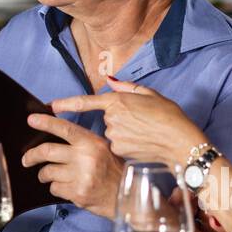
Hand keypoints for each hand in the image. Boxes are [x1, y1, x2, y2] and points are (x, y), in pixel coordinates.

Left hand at [23, 113, 124, 218]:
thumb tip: (54, 135)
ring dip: (44, 175)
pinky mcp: (77, 193)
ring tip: (46, 176)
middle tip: (26, 159)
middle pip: (47, 151)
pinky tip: (64, 187)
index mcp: (91, 142)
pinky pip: (54, 188)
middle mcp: (85, 157)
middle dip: (31, 155)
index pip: (64, 128)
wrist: (126, 195)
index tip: (31, 120)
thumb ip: (81, 142)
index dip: (46, 123)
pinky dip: (55, 187)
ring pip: (48, 171)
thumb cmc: (113, 171)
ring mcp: (81, 176)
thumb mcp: (101, 149)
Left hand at [50, 78, 204, 168]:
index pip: (86, 102)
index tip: (51, 106)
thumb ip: (127, 88)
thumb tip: (110, 80)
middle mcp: (112, 118)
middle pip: (106, 120)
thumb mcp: (150, 95)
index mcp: (118, 101)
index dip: (66, 104)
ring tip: (144, 134)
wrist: (180, 141)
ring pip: (111, 134)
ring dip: (123, 134)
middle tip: (140, 123)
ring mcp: (114, 136)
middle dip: (119, 121)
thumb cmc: (169, 116)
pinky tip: (142, 145)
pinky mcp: (118, 151)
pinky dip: (126, 146)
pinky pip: (117, 147)